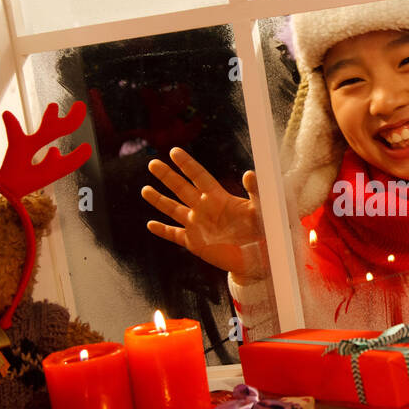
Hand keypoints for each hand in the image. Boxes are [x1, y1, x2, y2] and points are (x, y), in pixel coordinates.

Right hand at [141, 149, 266, 282]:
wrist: (260, 257)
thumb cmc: (263, 230)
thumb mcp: (261, 210)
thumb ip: (255, 192)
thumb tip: (249, 173)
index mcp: (219, 198)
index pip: (199, 177)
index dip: (187, 164)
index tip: (174, 151)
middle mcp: (205, 208)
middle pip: (182, 189)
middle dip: (167, 176)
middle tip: (153, 163)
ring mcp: (198, 225)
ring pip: (174, 210)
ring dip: (159, 200)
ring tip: (145, 189)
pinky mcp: (195, 243)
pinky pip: (174, 235)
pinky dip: (163, 230)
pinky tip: (150, 224)